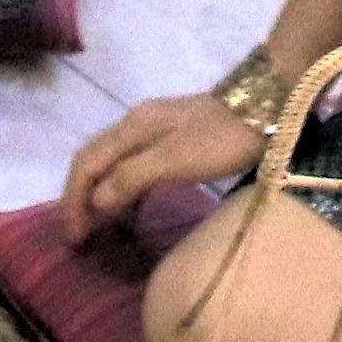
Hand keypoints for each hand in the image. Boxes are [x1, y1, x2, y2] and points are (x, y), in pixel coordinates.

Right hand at [68, 89, 270, 233]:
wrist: (267, 102)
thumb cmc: (222, 137)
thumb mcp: (175, 160)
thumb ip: (132, 178)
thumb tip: (97, 201)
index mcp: (131, 129)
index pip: (86, 165)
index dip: (74, 202)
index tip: (75, 238)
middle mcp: (134, 124)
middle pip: (92, 161)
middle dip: (79, 199)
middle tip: (78, 235)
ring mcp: (153, 128)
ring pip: (111, 163)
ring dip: (99, 194)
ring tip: (97, 227)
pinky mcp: (171, 136)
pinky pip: (132, 165)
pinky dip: (123, 189)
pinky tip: (131, 208)